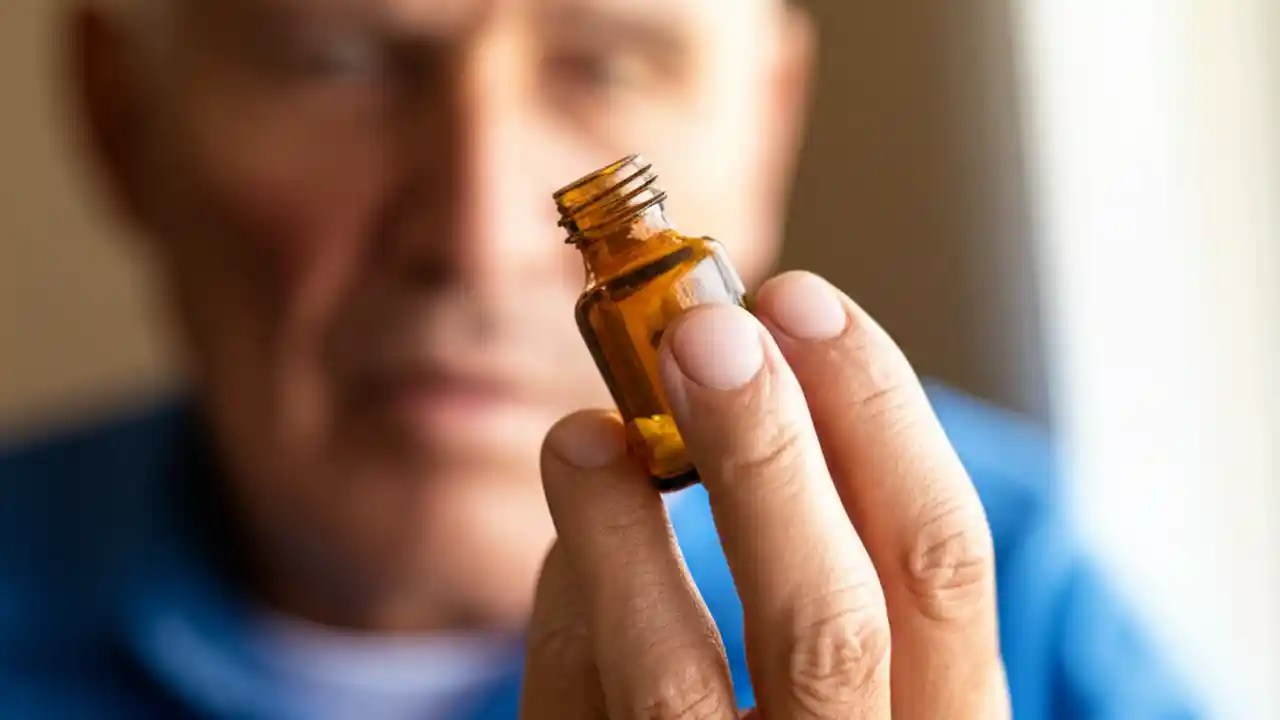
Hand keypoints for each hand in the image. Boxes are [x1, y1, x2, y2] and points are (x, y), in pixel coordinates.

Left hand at [521, 271, 1007, 718]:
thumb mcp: (882, 671)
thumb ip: (842, 557)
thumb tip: (742, 389)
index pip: (940, 559)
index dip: (874, 412)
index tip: (801, 302)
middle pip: (827, 620)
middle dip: (764, 453)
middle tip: (701, 331)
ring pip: (675, 683)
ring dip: (622, 530)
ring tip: (584, 435)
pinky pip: (574, 711)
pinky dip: (566, 610)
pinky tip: (575, 540)